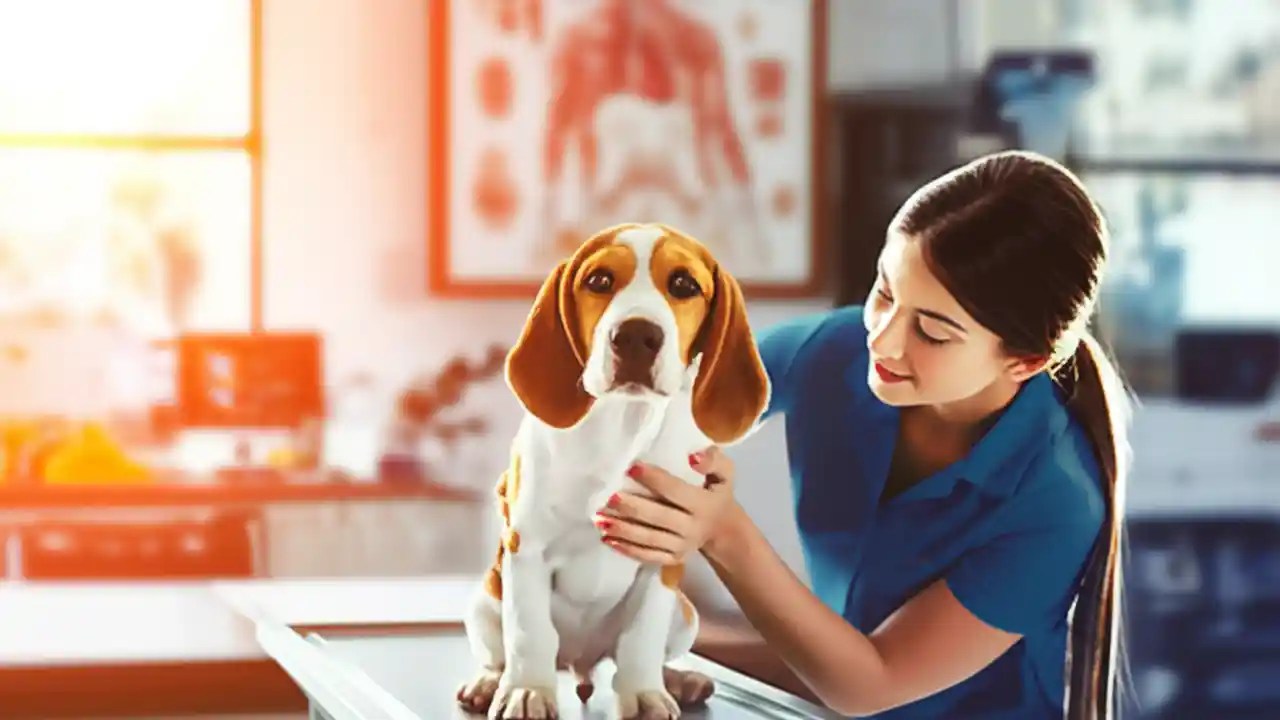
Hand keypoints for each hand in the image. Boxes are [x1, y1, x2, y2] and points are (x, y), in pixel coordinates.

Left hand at [594, 446, 738, 563]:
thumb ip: (714, 460)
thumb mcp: (725, 474)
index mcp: (704, 505)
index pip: (676, 492)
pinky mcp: (673, 559)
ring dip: (623, 530)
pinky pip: (648, 556)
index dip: (654, 479)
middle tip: (609, 498)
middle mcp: (692, 528)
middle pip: (659, 518)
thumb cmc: (716, 494)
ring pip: (649, 539)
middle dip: (633, 508)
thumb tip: (693, 457)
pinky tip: (607, 539)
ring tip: (600, 520)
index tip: (631, 468)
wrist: (723, 530)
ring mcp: (682, 547)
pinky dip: (627, 549)